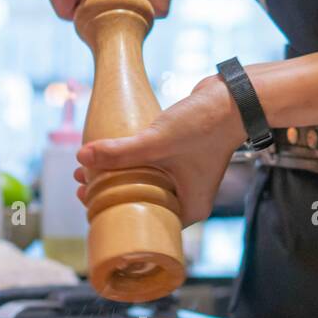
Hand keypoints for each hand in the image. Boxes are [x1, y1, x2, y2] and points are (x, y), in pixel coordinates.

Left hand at [75, 75, 245, 225]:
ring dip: (119, 176)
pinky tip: (114, 155)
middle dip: (111, 193)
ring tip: (91, 169)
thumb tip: (82, 156)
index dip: (113, 212)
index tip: (89, 201)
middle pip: (141, 203)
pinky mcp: (182, 159)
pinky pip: (152, 168)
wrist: (235, 96)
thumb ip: (121, 151)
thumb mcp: (157, 141)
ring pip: (144, 184)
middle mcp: (188, 197)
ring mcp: (186, 179)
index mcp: (188, 208)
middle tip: (83, 185)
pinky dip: (133, 163)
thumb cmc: (206, 125)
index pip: (144, 221)